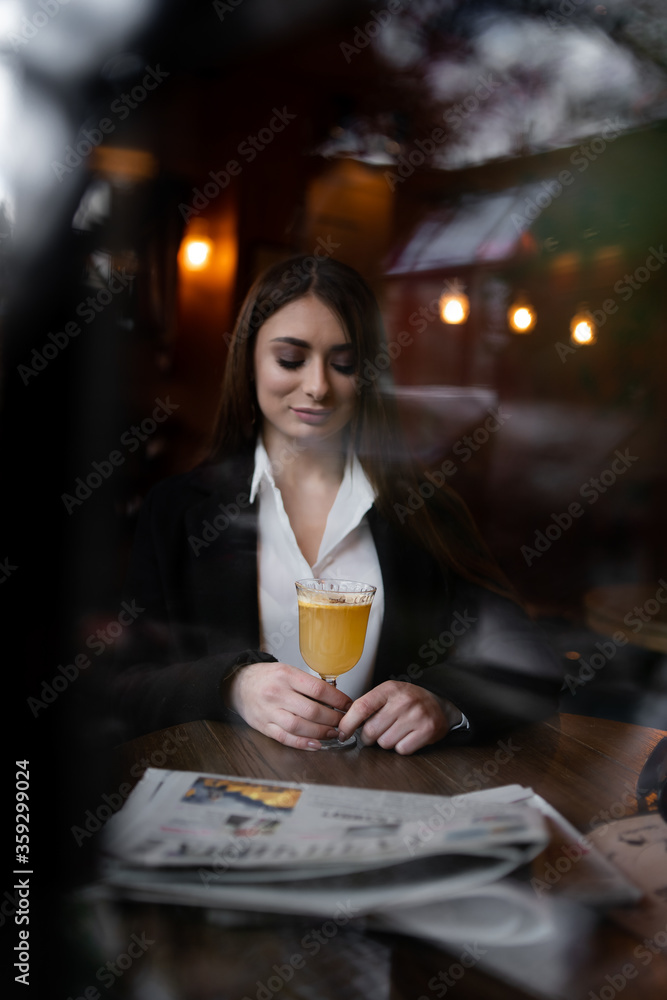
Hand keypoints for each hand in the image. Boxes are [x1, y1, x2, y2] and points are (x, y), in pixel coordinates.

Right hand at [226, 662, 352, 750]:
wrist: (238, 685)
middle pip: (311, 710)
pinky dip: (302, 743)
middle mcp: (277, 693)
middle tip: (343, 722)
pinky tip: (316, 744)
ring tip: (333, 733)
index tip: (348, 705)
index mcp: (286, 675)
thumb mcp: (287, 670)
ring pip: (299, 726)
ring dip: (320, 732)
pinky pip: (285, 738)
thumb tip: (335, 698)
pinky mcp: (264, 726)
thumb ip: (307, 683)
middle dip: (332, 719)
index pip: (318, 689)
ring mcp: (269, 711)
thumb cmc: (267, 677)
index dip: (338, 700)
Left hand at [337, 681, 460, 754]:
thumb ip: (368, 705)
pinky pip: (402, 749)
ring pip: (385, 743)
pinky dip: (401, 747)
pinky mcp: (428, 730)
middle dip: (369, 737)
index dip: (348, 723)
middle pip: (371, 730)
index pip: (361, 707)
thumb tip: (343, 724)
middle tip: (377, 732)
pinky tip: (407, 736)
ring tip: (396, 731)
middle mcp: (403, 701)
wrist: (439, 704)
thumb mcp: (388, 694)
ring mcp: (417, 715)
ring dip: (386, 742)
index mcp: (389, 689)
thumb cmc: (408, 700)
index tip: (342, 733)